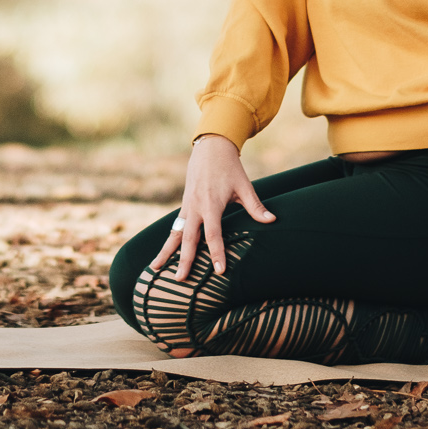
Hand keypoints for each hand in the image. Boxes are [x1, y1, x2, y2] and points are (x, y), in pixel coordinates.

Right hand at [149, 134, 275, 280]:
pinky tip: (162, 255)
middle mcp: (195, 207)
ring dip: (166, 252)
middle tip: (180, 280)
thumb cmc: (229, 168)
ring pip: (175, 234)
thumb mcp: (244, 186)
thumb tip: (272, 221)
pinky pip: (174, 227)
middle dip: (184, 260)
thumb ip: (255, 206)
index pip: (213, 234)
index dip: (216, 252)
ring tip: (155, 270)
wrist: (210, 148)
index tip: (218, 270)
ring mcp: (187, 207)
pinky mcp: (184, 206)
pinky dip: (168, 242)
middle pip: (188, 238)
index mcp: (211, 204)